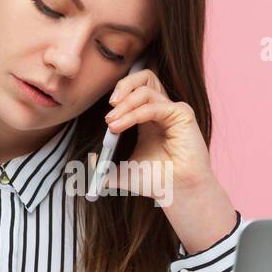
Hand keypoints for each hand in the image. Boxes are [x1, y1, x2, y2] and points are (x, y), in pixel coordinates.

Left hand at [98, 67, 212, 200]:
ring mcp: (172, 110)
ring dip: (125, 104)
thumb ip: (105, 168)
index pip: (135, 88)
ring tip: (112, 122)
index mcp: (149, 118)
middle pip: (144, 77)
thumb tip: (90, 160)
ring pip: (146, 89)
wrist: (177, 193)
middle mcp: (161, 110)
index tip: (107, 116)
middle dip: (123, 85)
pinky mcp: (182, 114)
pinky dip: (135, 113)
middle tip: (111, 105)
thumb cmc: (157, 182)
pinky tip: (121, 125)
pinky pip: (153, 105)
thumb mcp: (123, 173)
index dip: (119, 93)